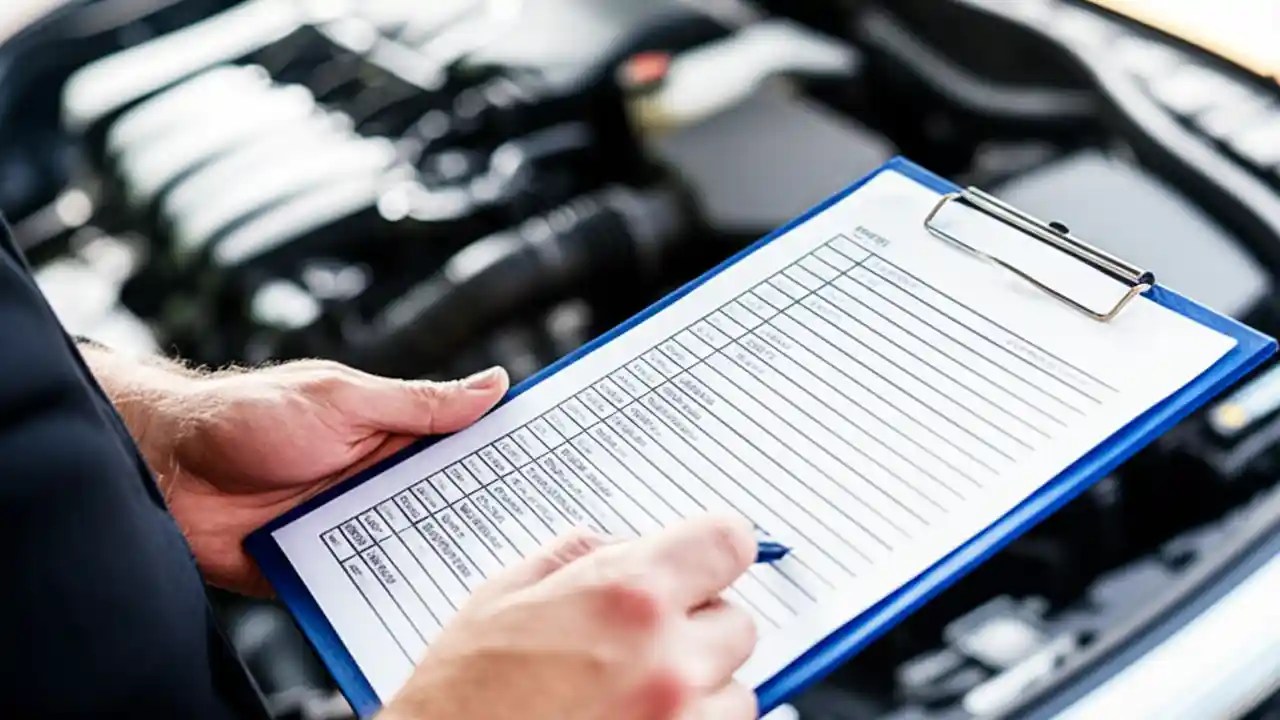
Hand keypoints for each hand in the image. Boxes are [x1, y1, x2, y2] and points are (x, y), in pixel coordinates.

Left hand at [87, 351, 507, 595]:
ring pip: (418, 547)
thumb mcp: (342, 400)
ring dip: (445, 556)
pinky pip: (372, 584)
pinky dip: (395, 592)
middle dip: (488, 515)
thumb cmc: (245, 417)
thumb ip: (418, 402)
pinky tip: (427, 602)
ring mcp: (355, 525)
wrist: (166, 473)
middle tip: (538, 530)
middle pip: (450, 503)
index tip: (555, 466)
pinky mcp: (327, 566)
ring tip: (492, 570)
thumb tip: (493, 384)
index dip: (507, 454)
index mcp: (394, 434)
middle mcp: (382, 480)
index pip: (465, 445)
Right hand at [382, 515, 759, 719]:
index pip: (728, 542)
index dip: (711, 550)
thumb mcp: (503, 596)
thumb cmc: (462, 697)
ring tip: (634, 696)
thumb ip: (576, 557)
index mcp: (628, 595)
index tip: (702, 562)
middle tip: (641, 644)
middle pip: (735, 621)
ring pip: (734, 690)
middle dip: (694, 627)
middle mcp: (667, 659)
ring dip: (698, 689)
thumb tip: (621, 544)